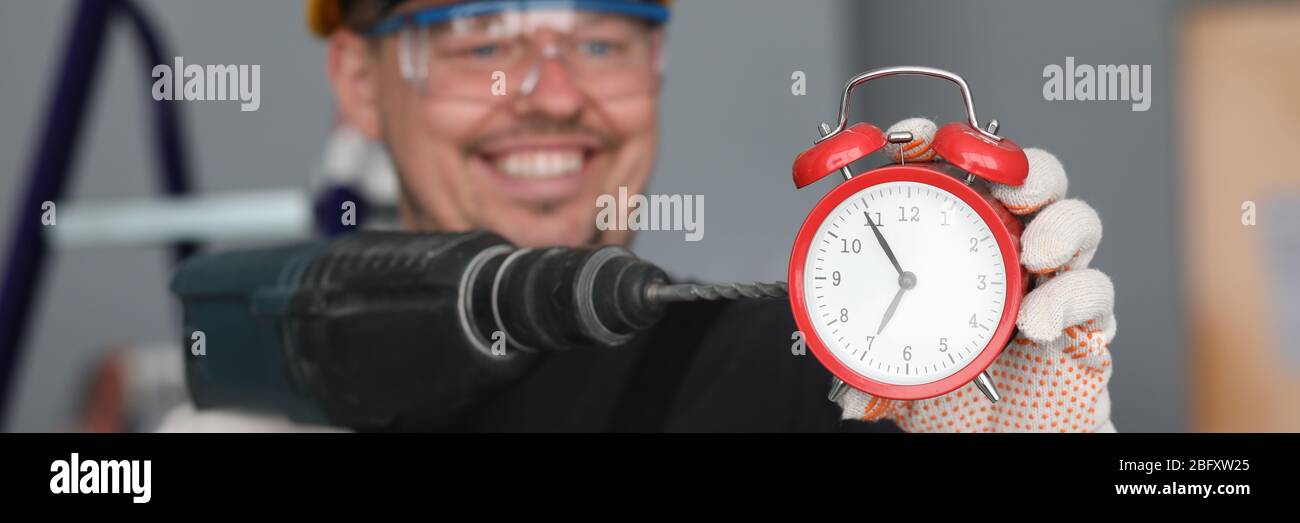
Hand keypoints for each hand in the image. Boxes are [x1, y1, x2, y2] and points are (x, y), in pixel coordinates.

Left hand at [836, 117, 1116, 432]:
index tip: (904, 139)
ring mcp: (1050, 281)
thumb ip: (864, 362)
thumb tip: (836, 372)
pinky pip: (1093, 292)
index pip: (949, 173)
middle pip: (1027, 176)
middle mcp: (1006, 251)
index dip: (931, 144)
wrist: (997, 445)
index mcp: (954, 244)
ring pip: (1075, 219)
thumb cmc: (952, 396)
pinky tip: (1035, 322)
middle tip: (998, 175)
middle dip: (1017, 162)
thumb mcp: (892, 368)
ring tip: (1037, 250)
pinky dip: (1067, 299)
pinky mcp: (1086, 322)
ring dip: (1059, 224)